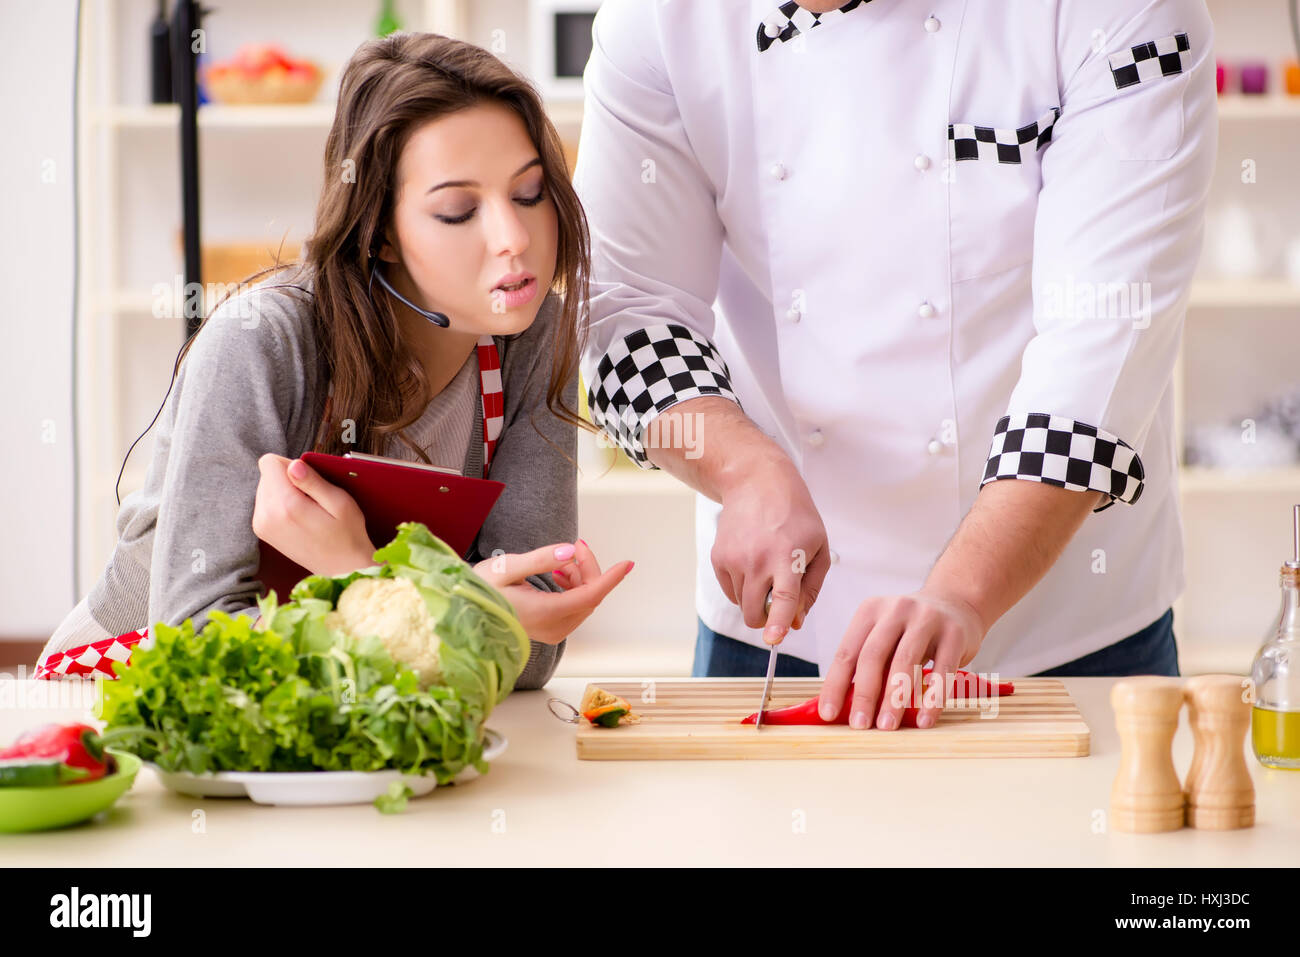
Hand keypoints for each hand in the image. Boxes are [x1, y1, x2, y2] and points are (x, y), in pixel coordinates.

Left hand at [252, 454, 376, 577]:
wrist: (341, 567)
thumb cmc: (346, 535)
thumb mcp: (339, 502)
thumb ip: (313, 481)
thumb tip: (294, 465)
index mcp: (286, 506)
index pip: (269, 463)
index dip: (292, 465)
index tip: (309, 481)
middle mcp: (266, 515)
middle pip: (266, 474)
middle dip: (288, 479)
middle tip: (312, 499)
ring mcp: (261, 525)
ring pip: (265, 487)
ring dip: (284, 492)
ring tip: (306, 509)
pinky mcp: (262, 530)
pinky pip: (265, 501)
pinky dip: (280, 503)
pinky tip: (298, 517)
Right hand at [474, 542, 632, 644]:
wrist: (463, 614)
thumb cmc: (479, 591)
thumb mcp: (506, 568)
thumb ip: (540, 559)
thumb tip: (569, 552)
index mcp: (545, 612)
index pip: (591, 594)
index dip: (611, 577)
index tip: (627, 563)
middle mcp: (554, 627)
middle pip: (589, 595)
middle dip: (588, 568)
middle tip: (574, 545)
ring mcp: (553, 632)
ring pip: (583, 601)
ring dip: (579, 577)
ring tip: (559, 561)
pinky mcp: (550, 631)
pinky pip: (574, 608)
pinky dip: (572, 588)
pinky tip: (556, 574)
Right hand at [712, 455, 829, 645]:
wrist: (755, 483)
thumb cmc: (795, 515)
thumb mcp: (818, 546)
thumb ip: (811, 588)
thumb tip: (796, 622)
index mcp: (788, 557)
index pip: (783, 597)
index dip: (778, 623)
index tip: (774, 640)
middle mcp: (757, 560)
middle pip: (754, 612)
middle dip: (766, 621)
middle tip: (777, 609)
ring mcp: (734, 559)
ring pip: (741, 604)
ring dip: (755, 601)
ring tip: (767, 572)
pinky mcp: (718, 557)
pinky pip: (730, 591)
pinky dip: (742, 588)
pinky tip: (752, 564)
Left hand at [819, 588, 986, 730]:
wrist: (956, 604)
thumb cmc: (910, 630)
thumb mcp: (884, 636)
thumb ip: (867, 664)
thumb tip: (843, 708)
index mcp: (870, 610)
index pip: (847, 652)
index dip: (835, 685)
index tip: (828, 714)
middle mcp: (896, 609)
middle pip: (873, 655)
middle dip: (864, 694)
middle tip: (859, 725)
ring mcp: (927, 618)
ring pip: (905, 661)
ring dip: (894, 698)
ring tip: (887, 726)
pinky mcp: (954, 633)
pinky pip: (942, 670)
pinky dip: (932, 699)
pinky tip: (924, 720)